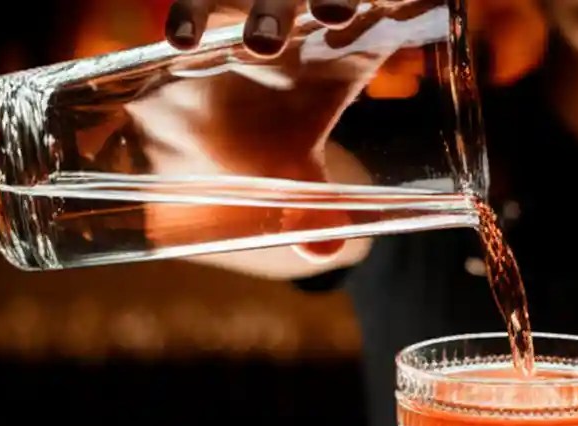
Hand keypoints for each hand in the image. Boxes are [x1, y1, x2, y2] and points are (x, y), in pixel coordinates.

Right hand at [136, 1, 448, 274]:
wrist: (194, 130)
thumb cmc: (262, 141)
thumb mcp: (291, 171)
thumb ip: (314, 206)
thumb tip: (328, 249)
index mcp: (345, 50)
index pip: (385, 9)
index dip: (394, 2)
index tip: (389, 15)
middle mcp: (301, 23)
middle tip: (333, 19)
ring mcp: (252, 13)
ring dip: (265, 9)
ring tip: (260, 44)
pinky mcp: (204, 15)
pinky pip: (195, 4)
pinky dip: (189, 16)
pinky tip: (183, 43)